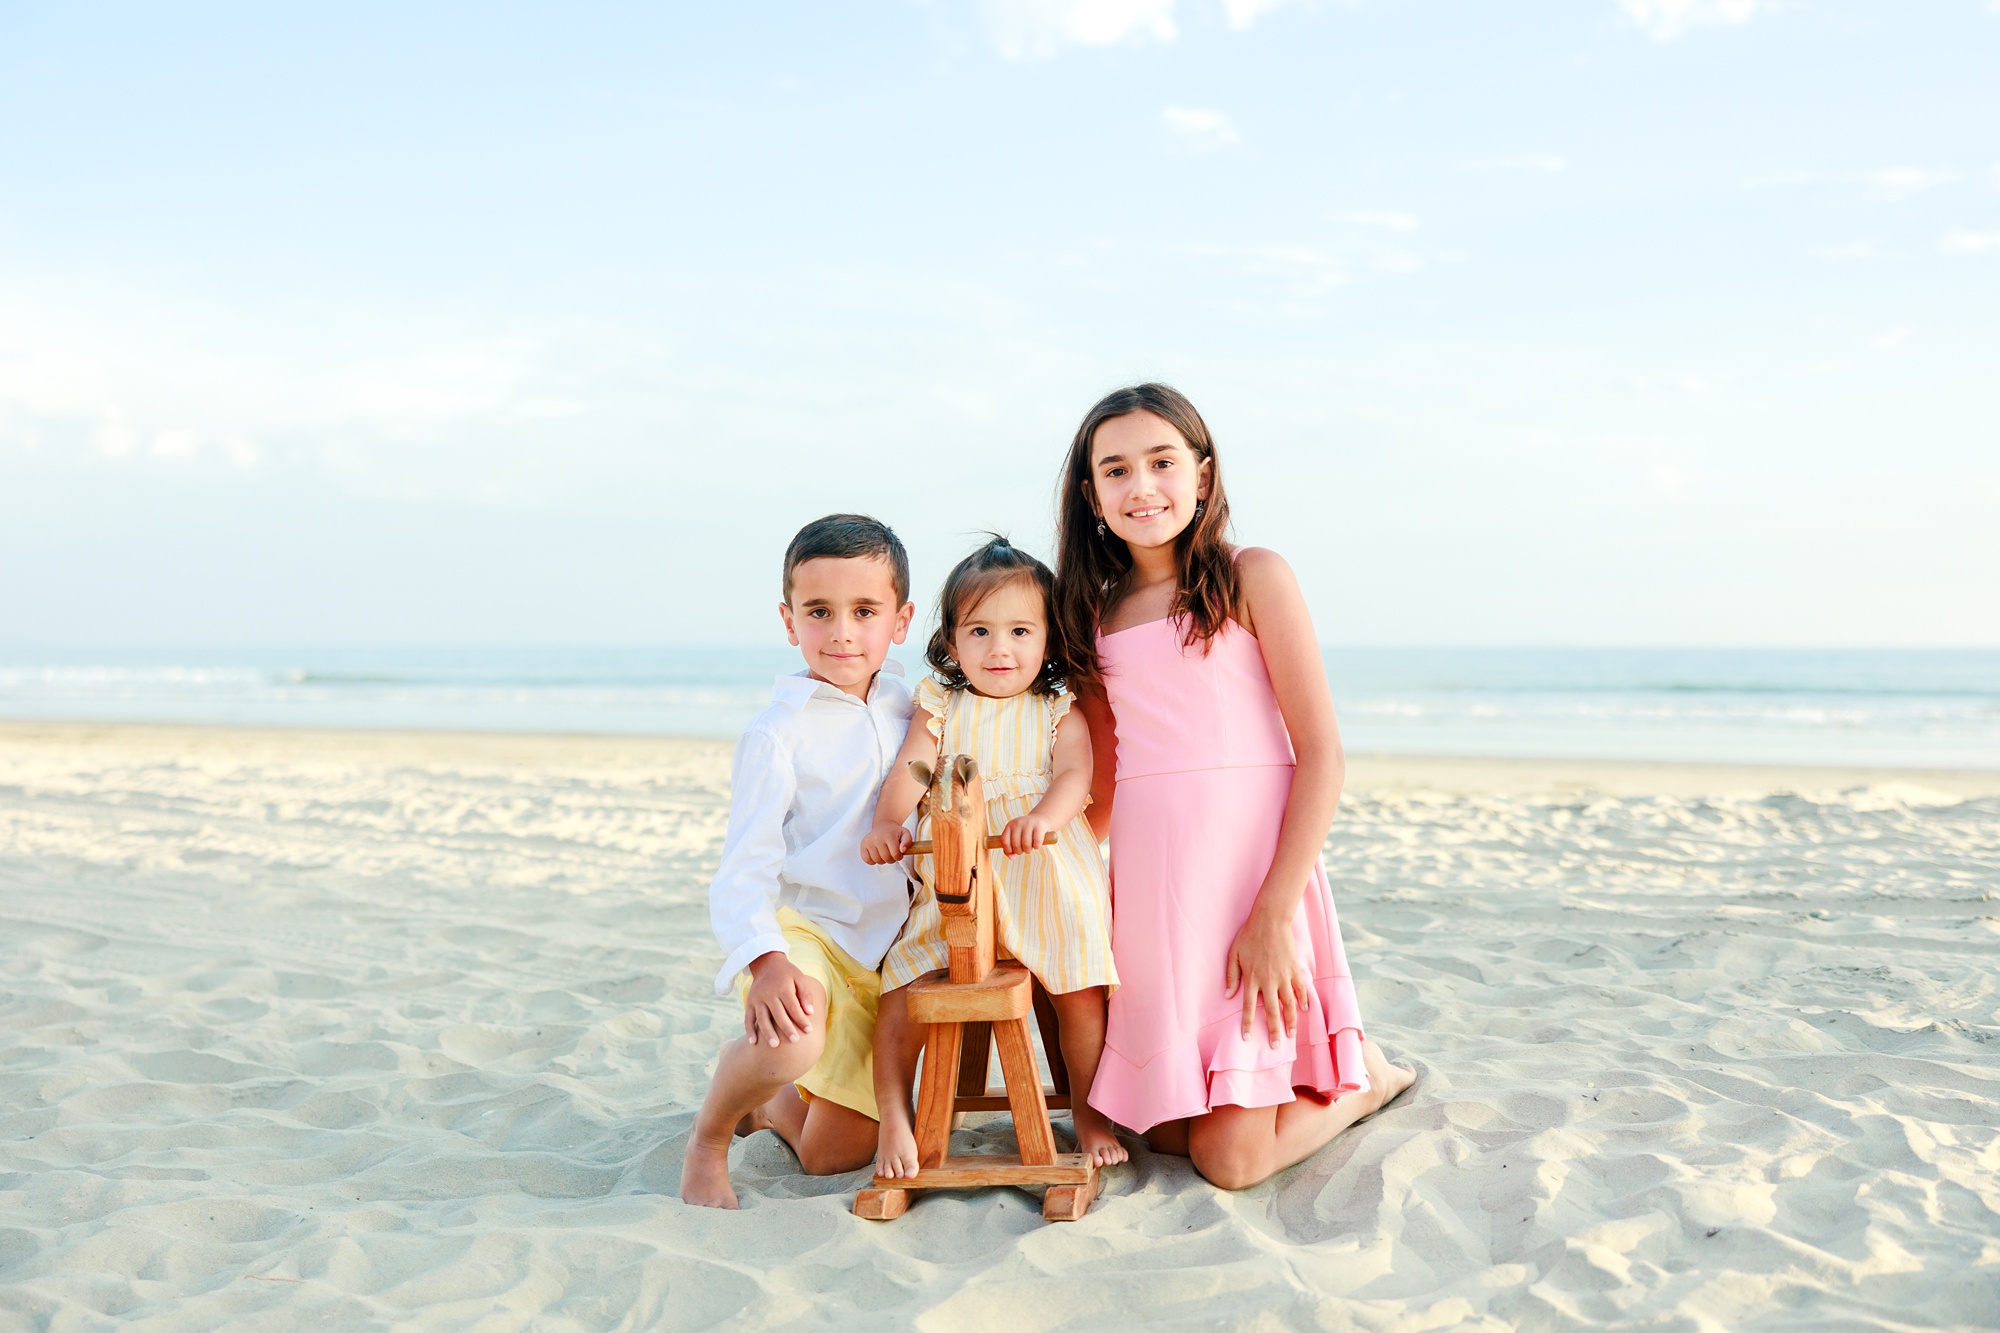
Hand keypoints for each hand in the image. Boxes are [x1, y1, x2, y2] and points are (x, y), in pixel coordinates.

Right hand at [742, 952, 814, 1047]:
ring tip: (775, 1046)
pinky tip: (753, 1043)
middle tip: (795, 1041)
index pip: (793, 1006)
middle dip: (787, 1028)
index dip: (801, 1019)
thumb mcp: (799, 978)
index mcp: (783, 987)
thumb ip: (805, 994)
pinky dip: (749, 1030)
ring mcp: (757, 999)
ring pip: (762, 1018)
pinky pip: (748, 1018)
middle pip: (778, 1014)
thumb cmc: (787, 974)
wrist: (766, 964)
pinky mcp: (749, 1003)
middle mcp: (768, 994)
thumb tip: (810, 1012)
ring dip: (767, 1033)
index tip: (809, 1030)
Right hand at [860, 819, 912, 865]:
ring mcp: (869, 841)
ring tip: (885, 853)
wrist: (883, 826)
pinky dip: (872, 860)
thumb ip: (908, 841)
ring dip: (883, 860)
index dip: (899, 856)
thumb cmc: (895, 832)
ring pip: (877, 860)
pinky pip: (867, 859)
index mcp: (888, 835)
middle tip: (892, 853)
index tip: (899, 853)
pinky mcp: (863, 845)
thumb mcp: (905, 834)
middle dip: (891, 859)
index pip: (895, 854)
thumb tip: (902, 850)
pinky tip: (877, 854)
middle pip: (886, 858)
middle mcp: (877, 838)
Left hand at [1000, 812, 1054, 856]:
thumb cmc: (1026, 832)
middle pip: (1015, 845)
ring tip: (1030, 847)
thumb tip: (1012, 858)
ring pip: (1026, 844)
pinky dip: (1037, 847)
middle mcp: (1018, 823)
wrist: (1040, 819)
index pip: (1004, 841)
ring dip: (1028, 850)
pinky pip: (1036, 842)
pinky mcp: (1039, 826)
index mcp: (1010, 825)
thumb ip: (1010, 849)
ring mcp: (1029, 823)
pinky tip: (1037, 844)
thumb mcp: (1015, 837)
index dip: (1008, 850)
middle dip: (1020, 851)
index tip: (1014, 851)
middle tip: (1024, 849)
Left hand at [1224, 910, 1312, 1048]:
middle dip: (1273, 1031)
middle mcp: (1269, 982)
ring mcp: (1284, 976)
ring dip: (1290, 1021)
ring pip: (1289, 1004)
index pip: (1249, 1008)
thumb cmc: (1249, 935)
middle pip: (1272, 1012)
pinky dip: (1303, 1000)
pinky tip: (1304, 1010)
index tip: (1247, 1038)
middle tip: (1275, 1046)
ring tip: (1291, 1034)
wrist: (1270, 920)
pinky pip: (1300, 989)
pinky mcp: (1294, 970)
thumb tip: (1227, 995)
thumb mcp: (1234, 954)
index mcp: (1252, 979)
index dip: (1248, 1024)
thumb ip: (1231, 976)